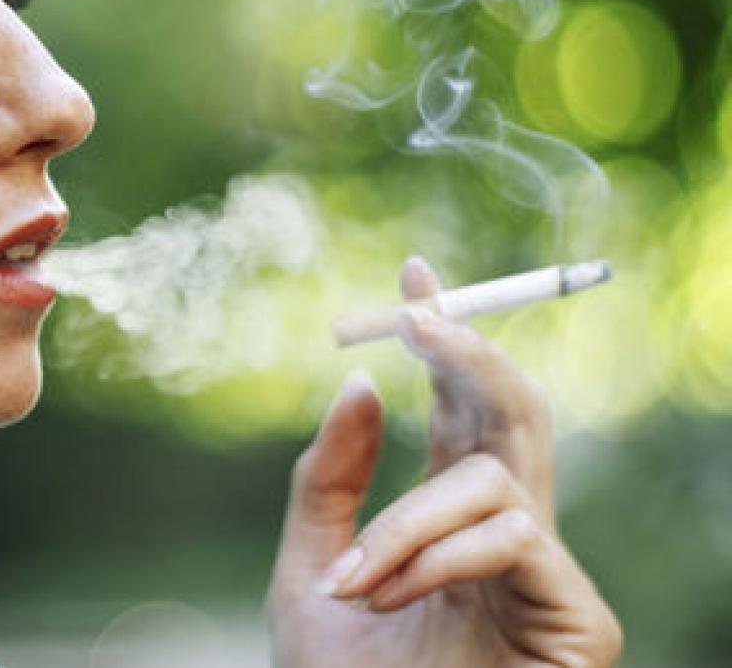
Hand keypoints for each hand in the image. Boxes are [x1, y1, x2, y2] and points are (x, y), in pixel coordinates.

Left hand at [266, 258, 622, 667]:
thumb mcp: (310, 573)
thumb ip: (330, 483)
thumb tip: (362, 381)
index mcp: (446, 518)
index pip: (460, 409)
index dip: (443, 338)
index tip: (412, 272)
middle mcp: (504, 533)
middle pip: (514, 413)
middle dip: (465, 353)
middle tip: (415, 314)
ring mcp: (547, 574)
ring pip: (492, 478)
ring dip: (403, 519)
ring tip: (349, 584)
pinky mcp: (580, 618)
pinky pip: (509, 539)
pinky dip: (432, 555)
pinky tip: (384, 593)